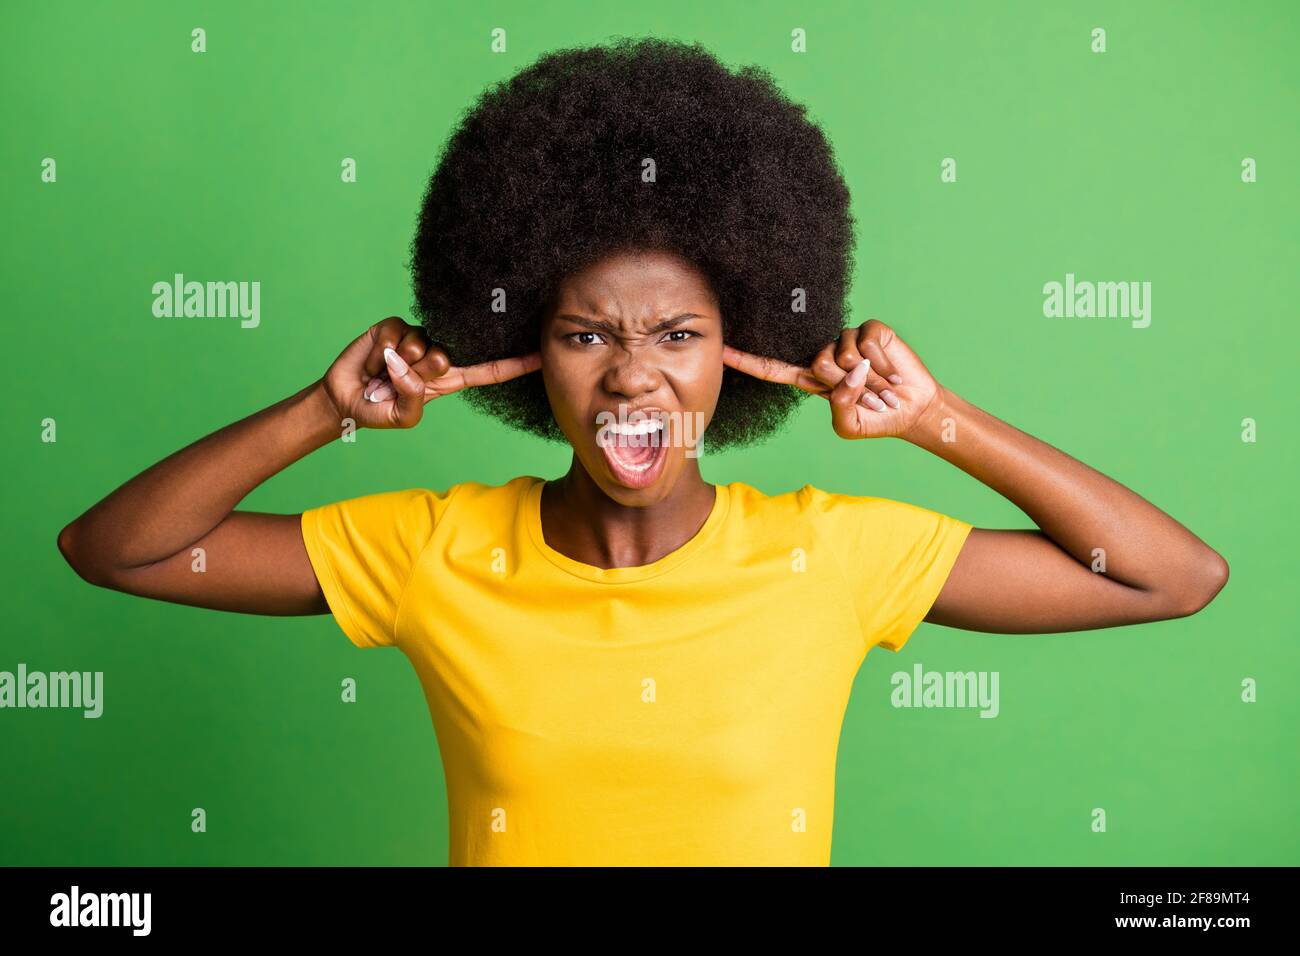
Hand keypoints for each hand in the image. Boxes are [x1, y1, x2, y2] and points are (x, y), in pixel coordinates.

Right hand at [320, 316, 540, 428]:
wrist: (345, 399)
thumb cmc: (379, 411)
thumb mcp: (403, 417)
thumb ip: (412, 398)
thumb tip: (409, 363)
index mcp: (449, 379)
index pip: (488, 370)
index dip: (514, 364)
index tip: (542, 355)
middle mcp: (437, 355)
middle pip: (447, 356)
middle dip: (421, 371)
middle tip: (398, 382)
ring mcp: (416, 338)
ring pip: (420, 343)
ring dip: (398, 363)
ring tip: (383, 374)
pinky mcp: (394, 327)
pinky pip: (397, 331)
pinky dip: (382, 350)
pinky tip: (374, 360)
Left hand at [722, 319, 942, 439]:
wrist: (912, 410)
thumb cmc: (876, 419)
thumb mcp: (849, 426)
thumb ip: (839, 407)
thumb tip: (848, 371)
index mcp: (812, 379)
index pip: (773, 369)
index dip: (748, 361)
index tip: (722, 351)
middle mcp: (826, 356)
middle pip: (817, 362)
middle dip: (845, 384)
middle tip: (867, 396)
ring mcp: (847, 341)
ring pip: (842, 353)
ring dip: (868, 378)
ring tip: (880, 385)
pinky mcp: (870, 331)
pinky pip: (866, 343)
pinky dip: (882, 364)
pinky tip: (891, 372)